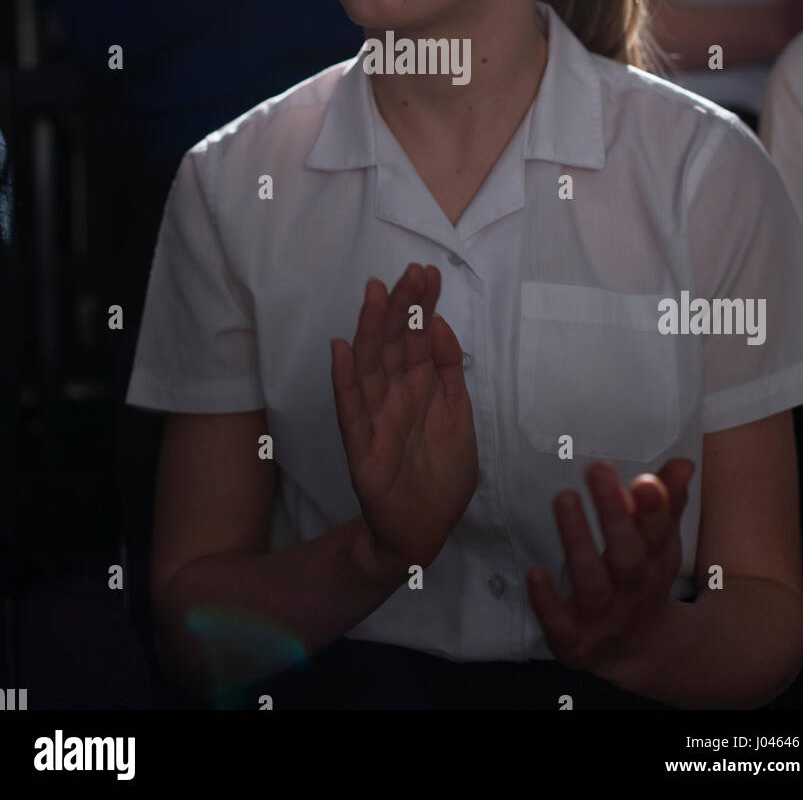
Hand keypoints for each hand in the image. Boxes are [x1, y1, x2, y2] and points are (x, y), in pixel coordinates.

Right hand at [331, 263, 478, 570]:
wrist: (428, 531)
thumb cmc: (443, 474)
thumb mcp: (459, 414)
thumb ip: (449, 371)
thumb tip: (439, 323)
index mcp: (419, 386)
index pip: (416, 336)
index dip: (422, 305)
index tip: (428, 272)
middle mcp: (394, 394)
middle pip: (392, 343)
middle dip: (400, 306)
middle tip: (408, 271)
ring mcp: (375, 417)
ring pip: (369, 366)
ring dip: (370, 329)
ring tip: (374, 293)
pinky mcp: (361, 447)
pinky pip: (351, 409)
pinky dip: (345, 379)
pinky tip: (342, 349)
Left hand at [527, 458, 693, 687]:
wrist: (639, 649)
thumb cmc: (643, 577)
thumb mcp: (659, 541)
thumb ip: (665, 500)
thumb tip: (683, 463)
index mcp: (655, 562)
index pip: (658, 533)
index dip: (653, 509)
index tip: (644, 482)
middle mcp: (632, 590)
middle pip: (627, 556)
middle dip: (615, 515)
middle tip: (598, 469)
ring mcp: (603, 616)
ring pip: (592, 583)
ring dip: (577, 541)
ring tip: (564, 497)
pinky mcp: (573, 639)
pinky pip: (560, 623)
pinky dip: (547, 601)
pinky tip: (535, 572)